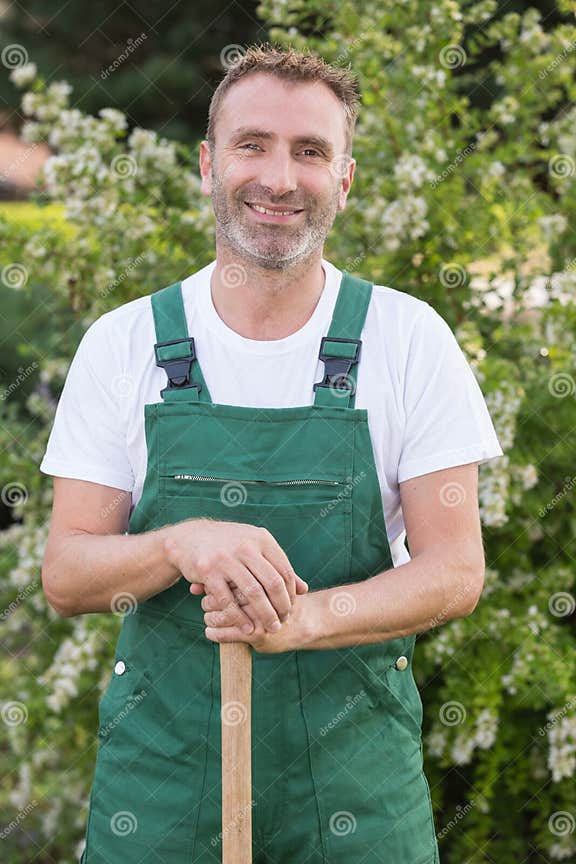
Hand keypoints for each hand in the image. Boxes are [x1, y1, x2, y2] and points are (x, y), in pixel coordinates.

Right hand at [164, 518, 307, 633]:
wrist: (189, 538)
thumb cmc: (229, 546)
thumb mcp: (255, 547)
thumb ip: (278, 566)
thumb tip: (304, 589)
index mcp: (261, 539)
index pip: (284, 570)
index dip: (290, 593)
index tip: (292, 609)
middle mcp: (246, 546)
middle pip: (272, 583)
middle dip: (281, 607)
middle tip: (284, 622)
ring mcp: (226, 558)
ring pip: (252, 593)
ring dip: (264, 615)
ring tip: (270, 628)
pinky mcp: (208, 571)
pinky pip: (228, 600)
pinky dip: (239, 618)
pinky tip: (247, 628)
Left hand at [201, 586, 312, 653]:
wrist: (305, 622)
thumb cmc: (276, 599)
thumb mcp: (261, 584)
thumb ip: (234, 581)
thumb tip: (195, 583)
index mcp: (259, 574)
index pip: (228, 577)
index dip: (214, 582)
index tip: (205, 588)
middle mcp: (258, 594)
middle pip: (223, 595)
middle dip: (210, 601)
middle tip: (205, 604)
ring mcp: (258, 615)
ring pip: (223, 615)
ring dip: (212, 618)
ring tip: (208, 618)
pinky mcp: (258, 634)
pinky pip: (227, 634)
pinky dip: (216, 634)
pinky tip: (210, 633)